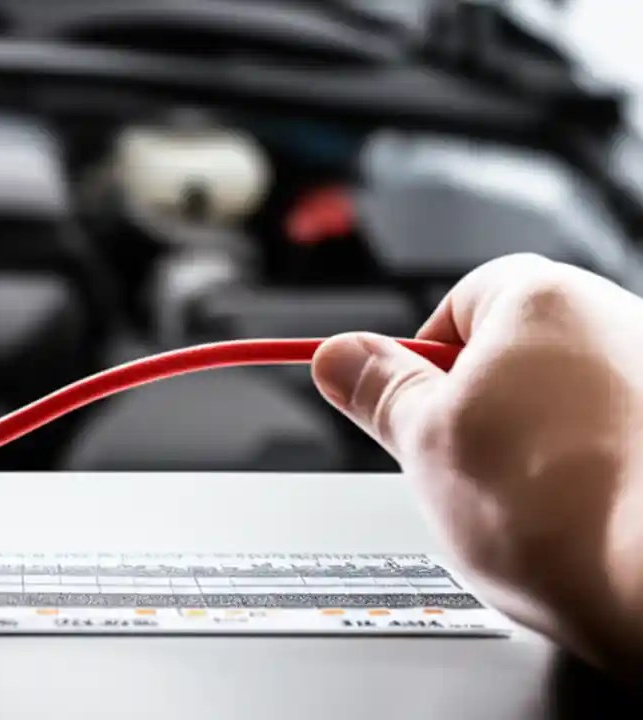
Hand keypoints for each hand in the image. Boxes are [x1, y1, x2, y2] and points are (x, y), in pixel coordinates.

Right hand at [311, 253, 642, 672]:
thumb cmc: (563, 511)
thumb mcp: (424, 443)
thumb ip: (377, 391)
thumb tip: (339, 359)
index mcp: (543, 299)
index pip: (457, 303)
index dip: (421, 361)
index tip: (399, 403)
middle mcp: (618, 318)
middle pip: (518, 349)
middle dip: (481, 405)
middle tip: (455, 462)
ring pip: (570, 398)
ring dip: (538, 440)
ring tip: (522, 502)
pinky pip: (619, 437)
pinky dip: (594, 469)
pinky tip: (578, 515)